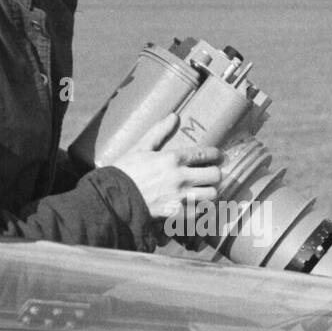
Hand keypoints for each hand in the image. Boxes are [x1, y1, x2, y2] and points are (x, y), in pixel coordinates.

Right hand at [107, 113, 222, 219]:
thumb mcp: (141, 147)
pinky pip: (200, 211)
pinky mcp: (177, 214)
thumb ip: (160, 131)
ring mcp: (180, 197)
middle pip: (215, 175)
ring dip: (210, 191)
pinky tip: (195, 204)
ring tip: (204, 190)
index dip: (216, 155)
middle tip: (210, 174)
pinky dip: (200, 208)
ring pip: (211, 194)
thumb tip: (174, 116)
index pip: (206, 154)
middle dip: (215, 173)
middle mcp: (180, 177)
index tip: (217, 157)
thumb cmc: (126, 171)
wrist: (114, 198)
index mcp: (173, 158)